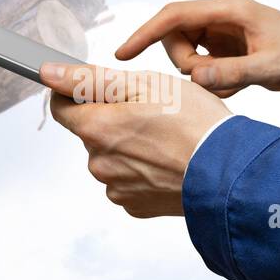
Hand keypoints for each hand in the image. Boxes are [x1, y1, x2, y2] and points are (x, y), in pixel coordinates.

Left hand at [40, 62, 230, 217]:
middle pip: (91, 132)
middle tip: (151, 112)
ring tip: (165, 138)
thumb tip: (49, 73)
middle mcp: (99, 163)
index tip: (98, 88)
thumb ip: (88, 79)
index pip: (61, 107)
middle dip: (112, 119)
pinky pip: (129, 181)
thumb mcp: (143, 84)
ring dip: (129, 146)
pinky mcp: (136, 206)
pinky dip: (143, 170)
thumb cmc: (194, 122)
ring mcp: (117, 188)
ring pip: (111, 157)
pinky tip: (167, 161)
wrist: (230, 172)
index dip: (75, 92)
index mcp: (96, 129)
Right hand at [116, 0, 279, 99]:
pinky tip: (236, 86)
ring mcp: (224, 33)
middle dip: (184, 64)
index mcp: (230, 9)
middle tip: (212, 81)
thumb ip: (234, 73)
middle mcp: (222, 17)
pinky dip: (211, 81)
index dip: (145, 33)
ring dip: (199, 75)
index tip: (123, 55)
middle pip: (175, 37)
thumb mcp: (272, 68)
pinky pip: (202, 66)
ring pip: (186, 54)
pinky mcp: (227, 49)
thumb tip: (196, 77)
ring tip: (232, 85)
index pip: (174, 15)